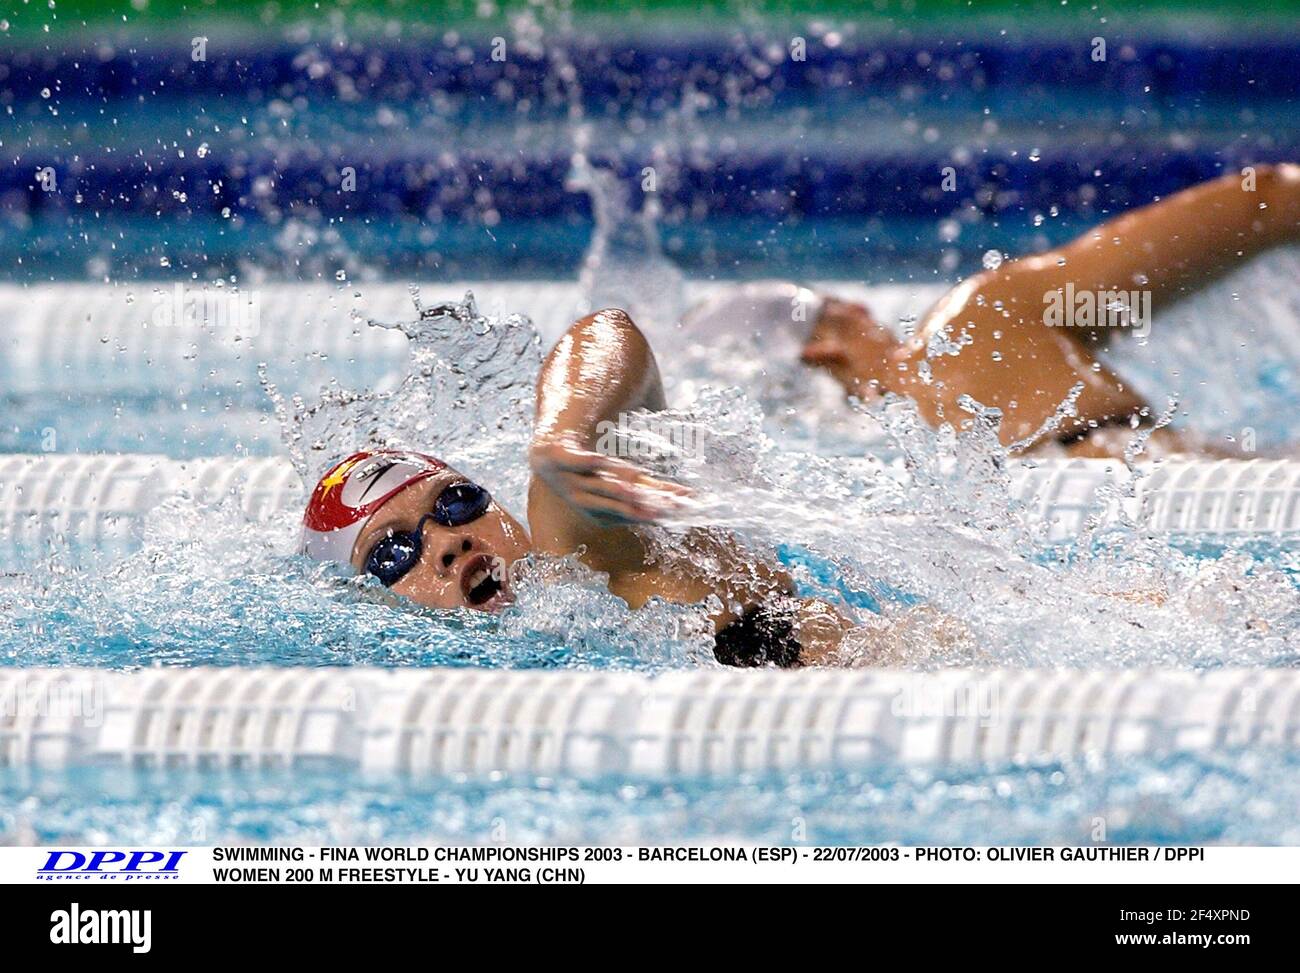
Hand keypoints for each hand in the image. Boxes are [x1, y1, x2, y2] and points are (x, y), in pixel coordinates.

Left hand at [529, 438, 689, 524]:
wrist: (546, 456)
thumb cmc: (589, 471)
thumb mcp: (619, 481)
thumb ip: (650, 489)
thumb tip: (688, 497)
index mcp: (600, 514)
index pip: (633, 514)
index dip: (657, 511)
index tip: (681, 508)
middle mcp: (584, 503)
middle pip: (617, 505)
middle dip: (641, 506)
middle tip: (666, 505)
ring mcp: (570, 482)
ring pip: (598, 488)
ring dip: (618, 490)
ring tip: (637, 492)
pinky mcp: (560, 458)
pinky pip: (579, 462)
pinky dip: (592, 462)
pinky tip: (604, 461)